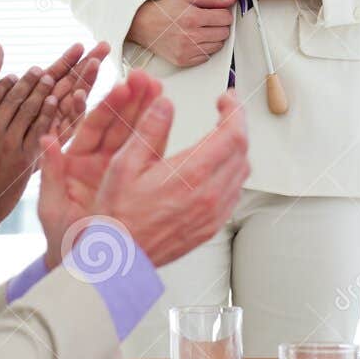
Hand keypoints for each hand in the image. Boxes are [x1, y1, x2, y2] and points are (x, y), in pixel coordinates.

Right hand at [0, 69, 52, 232]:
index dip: (6, 83)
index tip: (15, 76)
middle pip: (14, 98)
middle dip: (28, 81)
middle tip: (37, 71)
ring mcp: (9, 145)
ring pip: (29, 111)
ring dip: (41, 92)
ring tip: (49, 79)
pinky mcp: (24, 160)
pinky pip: (40, 130)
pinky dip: (49, 114)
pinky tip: (57, 103)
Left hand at [38, 70, 163, 252]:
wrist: (82, 268)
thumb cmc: (64, 241)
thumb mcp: (51, 207)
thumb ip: (50, 172)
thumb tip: (46, 140)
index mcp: (76, 163)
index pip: (92, 126)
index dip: (106, 104)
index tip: (120, 85)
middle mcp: (99, 162)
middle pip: (117, 123)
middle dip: (132, 98)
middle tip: (146, 77)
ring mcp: (120, 171)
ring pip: (135, 134)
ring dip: (147, 109)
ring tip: (159, 87)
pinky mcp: (137, 181)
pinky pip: (149, 154)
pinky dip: (159, 135)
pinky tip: (168, 115)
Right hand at [40, 93, 248, 270]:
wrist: (118, 259)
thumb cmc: (117, 216)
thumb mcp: (124, 164)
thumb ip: (149, 130)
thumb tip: (165, 103)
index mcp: (192, 175)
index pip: (232, 134)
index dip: (235, 111)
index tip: (226, 99)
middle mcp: (210, 196)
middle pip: (242, 150)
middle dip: (236, 124)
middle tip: (225, 111)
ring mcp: (214, 214)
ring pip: (241, 172)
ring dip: (236, 148)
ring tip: (220, 135)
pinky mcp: (211, 227)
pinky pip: (234, 193)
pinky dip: (231, 173)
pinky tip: (215, 167)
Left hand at [43, 40, 109, 143]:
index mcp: (30, 100)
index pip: (54, 75)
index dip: (67, 60)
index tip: (80, 45)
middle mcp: (45, 113)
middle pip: (71, 85)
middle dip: (87, 66)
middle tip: (103, 46)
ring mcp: (50, 130)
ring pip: (73, 103)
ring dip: (85, 83)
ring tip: (94, 64)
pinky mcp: (48, 147)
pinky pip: (65, 128)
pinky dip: (74, 111)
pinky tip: (79, 94)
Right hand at [127, 0, 235, 67]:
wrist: (143, 25)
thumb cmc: (165, 11)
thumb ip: (212, 0)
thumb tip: (231, 0)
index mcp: (192, 17)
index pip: (225, 19)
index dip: (225, 15)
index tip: (219, 14)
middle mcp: (191, 35)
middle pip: (224, 33)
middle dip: (220, 26)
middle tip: (209, 22)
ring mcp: (187, 50)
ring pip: (218, 46)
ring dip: (214, 38)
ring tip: (201, 30)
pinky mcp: (184, 60)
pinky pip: (207, 57)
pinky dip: (205, 49)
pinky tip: (195, 40)